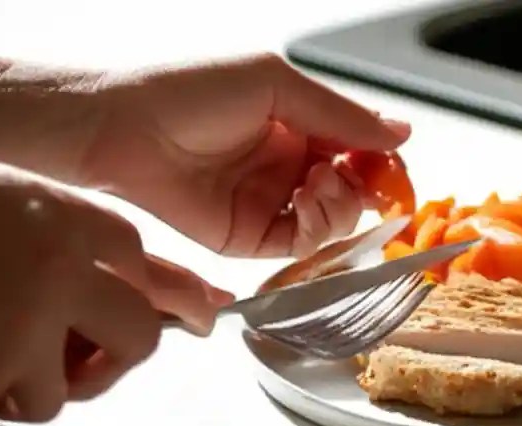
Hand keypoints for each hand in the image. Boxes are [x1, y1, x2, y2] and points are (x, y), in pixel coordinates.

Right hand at [0, 158, 231, 421]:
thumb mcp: (1, 202)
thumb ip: (69, 241)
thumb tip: (180, 293)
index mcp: (58, 216)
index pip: (142, 262)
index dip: (163, 294)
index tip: (185, 311)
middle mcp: (58, 266)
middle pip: (139, 334)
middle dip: (112, 356)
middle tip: (70, 355)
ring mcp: (26, 321)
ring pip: (69, 389)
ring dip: (32, 384)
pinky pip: (16, 407)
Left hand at [80, 53, 408, 258]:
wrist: (122, 130)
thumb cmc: (186, 91)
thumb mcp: (276, 84)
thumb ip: (341, 114)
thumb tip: (400, 132)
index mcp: (298, 124)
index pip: (360, 150)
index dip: (385, 161)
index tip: (398, 167)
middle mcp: (289, 166)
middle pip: (357, 191)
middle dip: (369, 187)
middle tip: (363, 176)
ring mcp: (272, 203)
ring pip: (337, 222)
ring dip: (343, 205)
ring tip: (320, 182)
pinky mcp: (251, 238)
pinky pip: (304, 246)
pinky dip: (319, 229)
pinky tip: (308, 202)